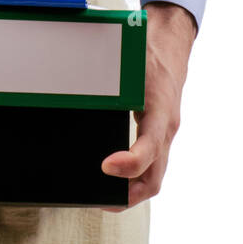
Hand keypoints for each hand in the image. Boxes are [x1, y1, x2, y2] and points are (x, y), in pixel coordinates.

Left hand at [100, 1, 196, 207]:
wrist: (170, 43)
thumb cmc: (147, 51)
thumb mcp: (127, 62)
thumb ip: (107, 80)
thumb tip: (72, 87)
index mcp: (160, 109)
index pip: (150, 147)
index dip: (129, 164)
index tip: (105, 166)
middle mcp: (166, 127)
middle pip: (154, 178)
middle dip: (127, 196)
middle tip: (98, 199)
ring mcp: (165, 133)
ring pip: (154, 176)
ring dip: (130, 192)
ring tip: (101, 198)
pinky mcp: (159, 134)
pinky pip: (151, 165)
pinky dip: (133, 178)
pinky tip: (112, 178)